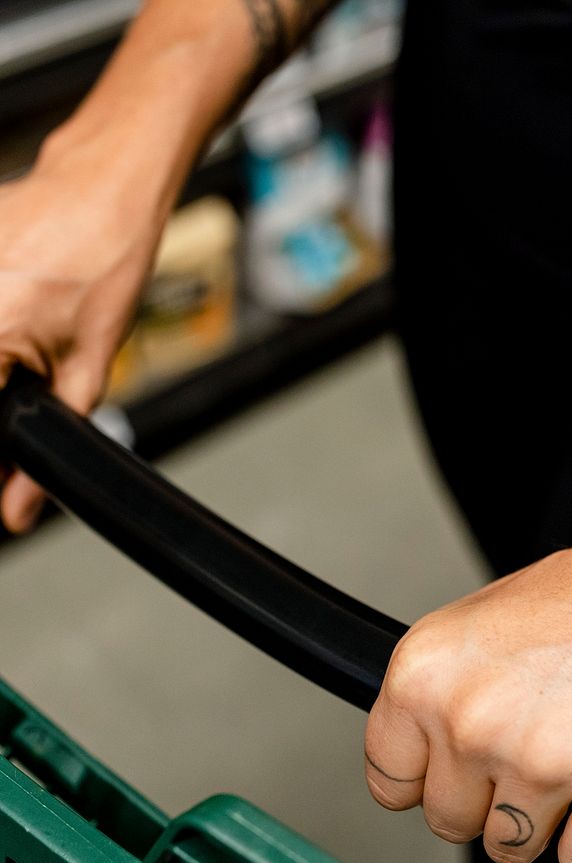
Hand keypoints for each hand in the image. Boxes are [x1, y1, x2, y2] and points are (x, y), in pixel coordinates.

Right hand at [0, 148, 162, 531]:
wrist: (99, 189)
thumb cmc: (105, 265)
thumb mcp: (88, 364)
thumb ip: (54, 436)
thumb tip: (17, 507)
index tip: (5, 468)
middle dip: (3, 395)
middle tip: (25, 376)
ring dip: (3, 360)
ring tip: (27, 337)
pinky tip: (18, 317)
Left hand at [365, 483, 571, 862]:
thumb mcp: (472, 628)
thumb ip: (433, 699)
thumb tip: (418, 763)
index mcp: (423, 677)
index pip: (389, 782)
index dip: (428, 780)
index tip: (453, 772)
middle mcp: (473, 722)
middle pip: (451, 822)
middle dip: (489, 799)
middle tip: (530, 749)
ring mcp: (544, 759)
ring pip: (513, 848)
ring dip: (543, 818)